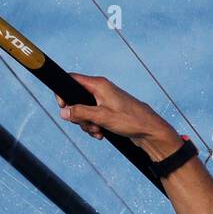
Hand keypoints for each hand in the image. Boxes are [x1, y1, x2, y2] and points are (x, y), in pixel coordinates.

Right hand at [55, 74, 175, 155]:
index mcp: (99, 85)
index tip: (63, 107)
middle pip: (76, 99)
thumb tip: (63, 112)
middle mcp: (100, 90)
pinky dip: (94, 126)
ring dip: (87, 124)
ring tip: (98, 130)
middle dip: (78, 116)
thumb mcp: (101, 117)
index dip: (63, 93)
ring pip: (84, 111)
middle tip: (89, 124)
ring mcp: (104, 100)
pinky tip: (102, 133)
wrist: (149, 130)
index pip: (71, 80)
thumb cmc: (130, 120)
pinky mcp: (108, 111)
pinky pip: (93, 117)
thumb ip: (80, 113)